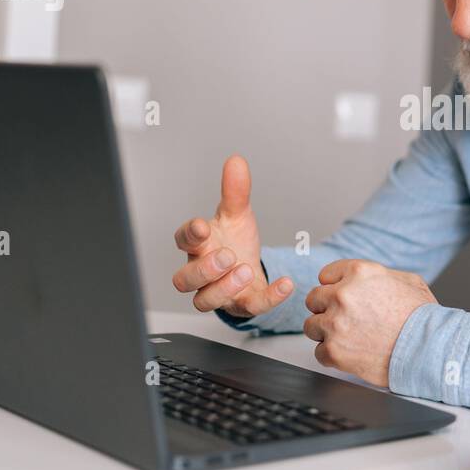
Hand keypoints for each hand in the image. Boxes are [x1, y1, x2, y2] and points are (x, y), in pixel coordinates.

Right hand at [172, 154, 293, 316]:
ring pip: (206, 300)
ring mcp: (218, 292)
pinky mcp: (241, 306)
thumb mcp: (237, 214)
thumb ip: (235, 192)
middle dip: (205, 269)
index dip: (189, 234)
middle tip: (227, 256)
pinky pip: (250, 308)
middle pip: (185, 279)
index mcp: (198, 246)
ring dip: (225, 287)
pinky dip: (269, 298)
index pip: (183, 240)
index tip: (201, 226)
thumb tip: (236, 161)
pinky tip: (286, 284)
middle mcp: (201, 273)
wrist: (250, 268)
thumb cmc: (233, 241)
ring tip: (246, 270)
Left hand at [302, 259, 436, 387]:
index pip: (326, 275)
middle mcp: (342, 294)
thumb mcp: (407, 280)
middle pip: (314, 299)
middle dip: (328, 309)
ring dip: (327, 333)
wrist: (429, 350)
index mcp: (359, 272)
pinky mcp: (333, 351)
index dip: (336, 288)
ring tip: (351, 338)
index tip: (344, 299)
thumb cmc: (423, 318)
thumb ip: (378, 275)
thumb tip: (364, 279)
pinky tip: (352, 353)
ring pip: (311, 326)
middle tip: (347, 320)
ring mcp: (335, 323)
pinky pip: (318, 352)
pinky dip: (332, 355)